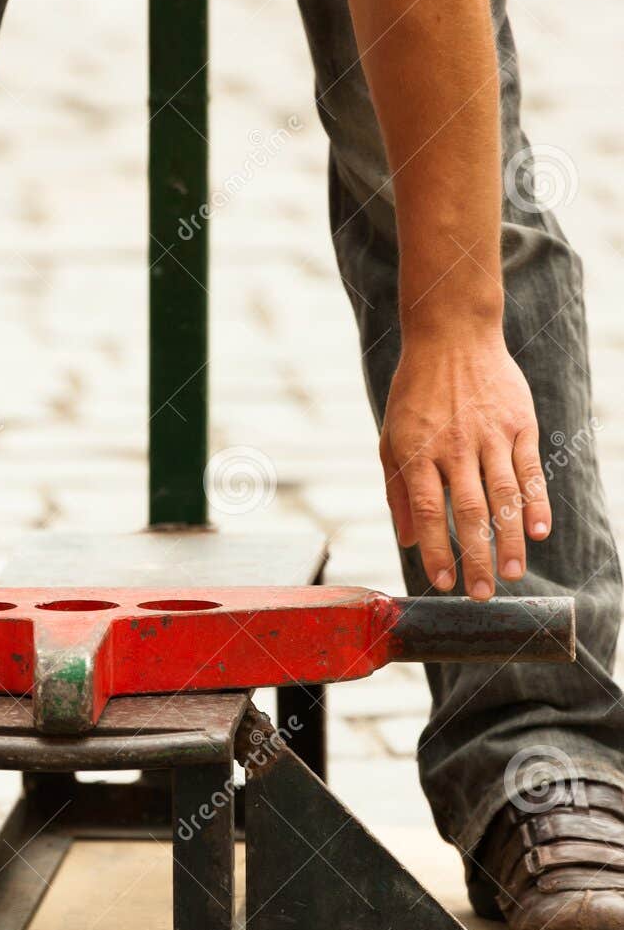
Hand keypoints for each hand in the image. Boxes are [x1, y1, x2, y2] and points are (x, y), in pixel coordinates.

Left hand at [379, 329, 551, 599]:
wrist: (452, 335)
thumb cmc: (416, 395)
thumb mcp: (391, 438)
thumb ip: (399, 491)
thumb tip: (408, 541)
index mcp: (418, 453)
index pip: (430, 511)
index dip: (437, 550)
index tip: (444, 583)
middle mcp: (454, 446)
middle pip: (469, 511)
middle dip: (476, 557)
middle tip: (482, 594)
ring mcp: (490, 434)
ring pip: (503, 495)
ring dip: (509, 539)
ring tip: (512, 574)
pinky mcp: (518, 424)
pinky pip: (529, 469)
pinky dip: (535, 502)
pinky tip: (538, 532)